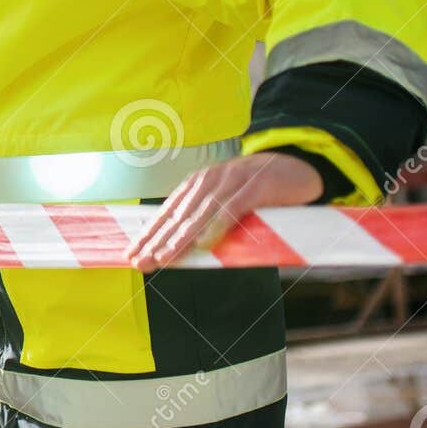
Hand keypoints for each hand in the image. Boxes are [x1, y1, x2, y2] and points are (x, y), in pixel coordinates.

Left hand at [125, 151, 323, 270]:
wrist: (294, 166)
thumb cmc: (256, 190)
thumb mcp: (225, 201)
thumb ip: (205, 219)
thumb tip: (184, 247)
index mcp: (196, 186)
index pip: (167, 213)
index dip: (148, 235)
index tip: (131, 255)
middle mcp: (207, 181)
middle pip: (177, 216)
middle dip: (155, 241)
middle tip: (140, 261)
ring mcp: (229, 182)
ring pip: (199, 214)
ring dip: (179, 238)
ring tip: (163, 258)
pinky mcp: (253, 186)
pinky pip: (231, 208)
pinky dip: (216, 226)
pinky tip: (203, 243)